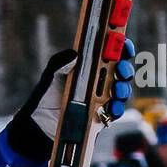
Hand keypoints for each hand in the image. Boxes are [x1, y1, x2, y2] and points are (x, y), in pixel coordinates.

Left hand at [6, 41, 135, 159]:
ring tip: (115, 91)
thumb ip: (60, 63)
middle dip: (125, 69)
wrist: (41, 122)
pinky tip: (111, 108)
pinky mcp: (103, 114)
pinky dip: (116, 109)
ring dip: (122, 89)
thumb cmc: (47, 94)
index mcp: (91, 65)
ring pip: (122, 90)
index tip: (123, 44)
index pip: (111, 52)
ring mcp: (103, 97)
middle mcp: (100, 79)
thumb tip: (74, 54)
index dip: (121, 46)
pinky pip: (115, 111)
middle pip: (121, 70)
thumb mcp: (51, 76)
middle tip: (120, 71)